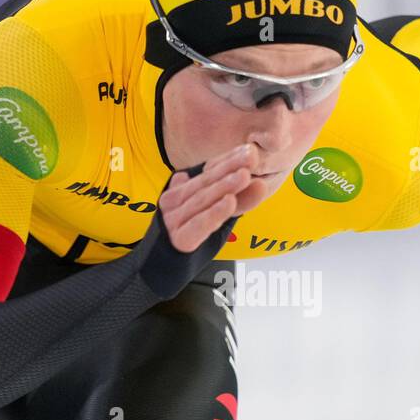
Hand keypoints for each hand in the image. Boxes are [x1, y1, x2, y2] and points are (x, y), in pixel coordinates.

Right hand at [160, 144, 274, 252]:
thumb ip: (237, 203)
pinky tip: (230, 201)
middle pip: (205, 182)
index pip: (207, 172)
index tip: (248, 150)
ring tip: (244, 175)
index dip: (228, 160)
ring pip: (203, 200)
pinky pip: (199, 223)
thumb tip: (258, 184)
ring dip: (225, 186)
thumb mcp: (217, 218)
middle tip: (251, 155)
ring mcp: (173, 219)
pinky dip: (215, 212)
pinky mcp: (178, 239)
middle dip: (230, 168)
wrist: (160, 270)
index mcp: (180, 191)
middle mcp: (174, 202)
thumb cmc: (190, 240)